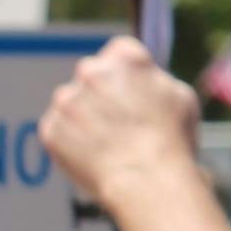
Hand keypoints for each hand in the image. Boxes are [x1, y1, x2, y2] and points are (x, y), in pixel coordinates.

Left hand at [36, 42, 203, 207]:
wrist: (146, 180)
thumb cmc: (171, 139)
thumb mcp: (180, 97)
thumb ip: (155, 80)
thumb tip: (143, 78)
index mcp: (125, 59)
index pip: (120, 50)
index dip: (129, 72)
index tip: (135, 88)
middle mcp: (90, 72)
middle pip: (93, 75)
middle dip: (103, 92)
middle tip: (122, 120)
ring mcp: (66, 101)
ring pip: (72, 103)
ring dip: (84, 115)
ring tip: (110, 143)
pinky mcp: (50, 129)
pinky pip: (59, 129)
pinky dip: (72, 140)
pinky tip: (96, 154)